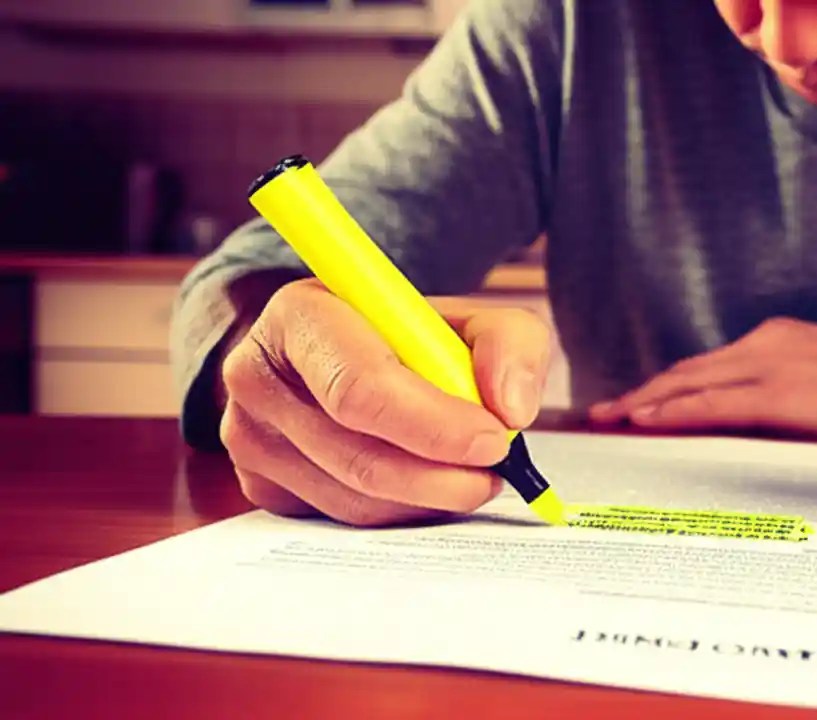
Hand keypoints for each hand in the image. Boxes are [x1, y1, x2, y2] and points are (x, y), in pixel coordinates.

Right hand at [218, 279, 550, 526]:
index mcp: (300, 316)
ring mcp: (248, 438)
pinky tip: (427, 486)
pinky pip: (340, 521)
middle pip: (357, 455)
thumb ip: (510, 345)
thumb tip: (510, 409)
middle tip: (495, 474)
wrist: (353, 357)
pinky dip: (399, 513)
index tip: (493, 441)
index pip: (360, 388)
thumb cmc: (413, 337)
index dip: (432, 424)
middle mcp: (257, 376)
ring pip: (353, 499)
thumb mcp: (474, 317)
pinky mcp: (260, 486)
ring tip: (469, 475)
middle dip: (441, 476)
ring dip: (426, 500)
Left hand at [588, 317, 816, 439]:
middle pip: (689, 371)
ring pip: (689, 384)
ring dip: (644, 402)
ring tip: (608, 420)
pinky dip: (672, 412)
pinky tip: (644, 422)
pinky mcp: (778, 394)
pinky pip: (710, 404)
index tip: (641, 400)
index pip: (712, 366)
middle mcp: (766, 345)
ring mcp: (769, 366)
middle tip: (603, 412)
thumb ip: (800, 392)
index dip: (671, 384)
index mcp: (781, 340)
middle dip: (644, 392)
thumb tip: (779, 418)